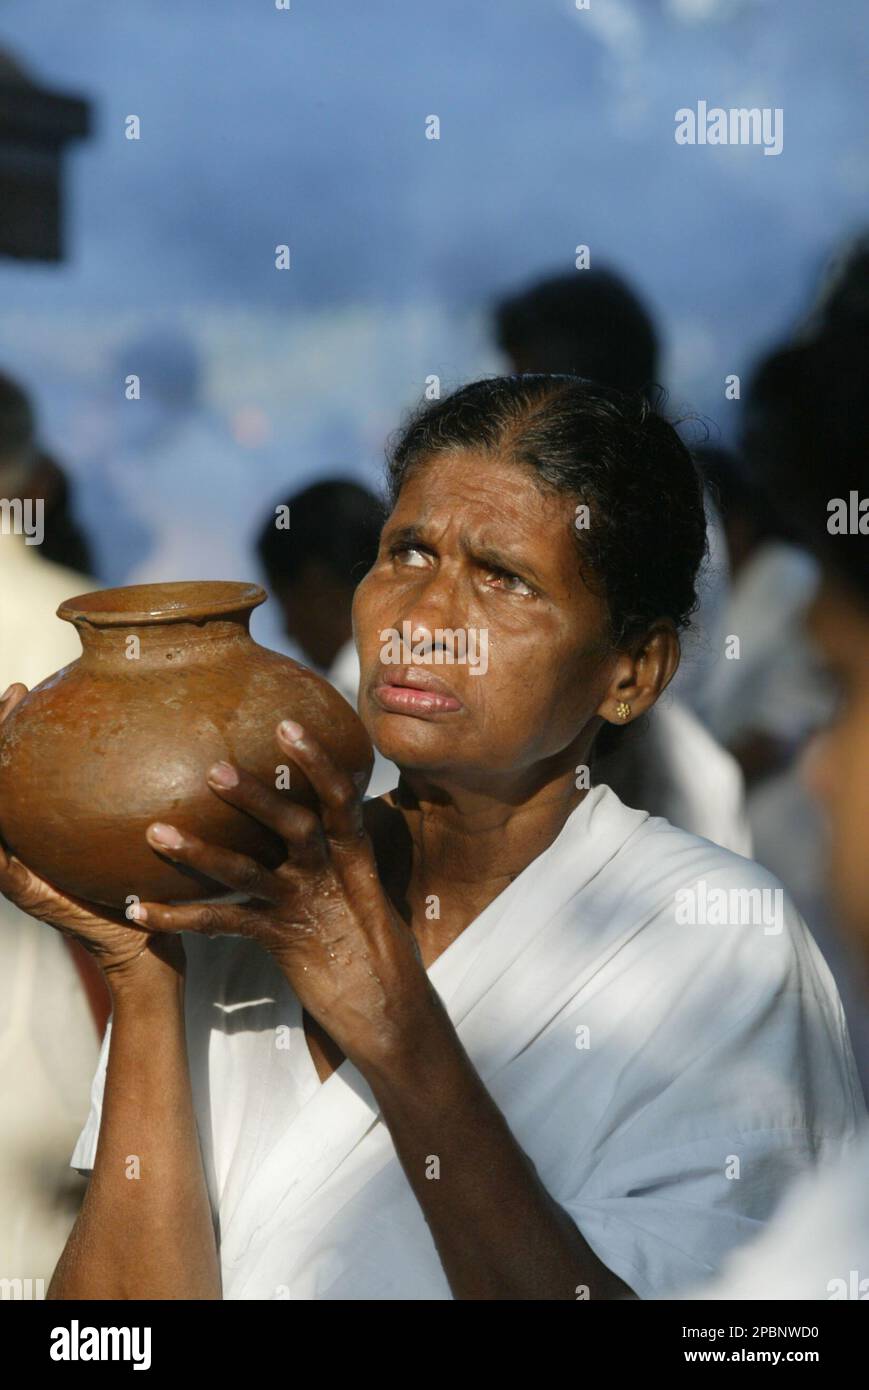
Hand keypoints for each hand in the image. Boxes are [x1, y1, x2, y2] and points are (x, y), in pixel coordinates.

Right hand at [0, 683, 182, 984]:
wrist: (145, 953)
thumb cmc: (147, 893)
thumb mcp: (134, 837)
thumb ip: (133, 800)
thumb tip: (168, 736)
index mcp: (42, 832)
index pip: (16, 771)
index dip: (10, 730)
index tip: (22, 690)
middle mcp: (24, 847)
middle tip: (13, 693)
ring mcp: (22, 870)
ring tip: (5, 722)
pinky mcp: (32, 894)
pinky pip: (2, 863)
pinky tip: (4, 819)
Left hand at [130, 719, 435, 1070]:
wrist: (394, 1017)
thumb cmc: (377, 954)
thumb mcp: (365, 897)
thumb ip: (338, 861)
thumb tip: (310, 830)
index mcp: (354, 857)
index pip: (340, 797)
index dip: (316, 759)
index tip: (287, 723)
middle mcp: (333, 875)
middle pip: (295, 823)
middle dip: (256, 796)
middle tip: (214, 769)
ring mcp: (308, 909)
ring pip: (251, 871)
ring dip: (200, 852)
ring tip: (157, 832)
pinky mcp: (286, 945)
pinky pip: (226, 925)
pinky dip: (180, 916)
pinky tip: (142, 911)